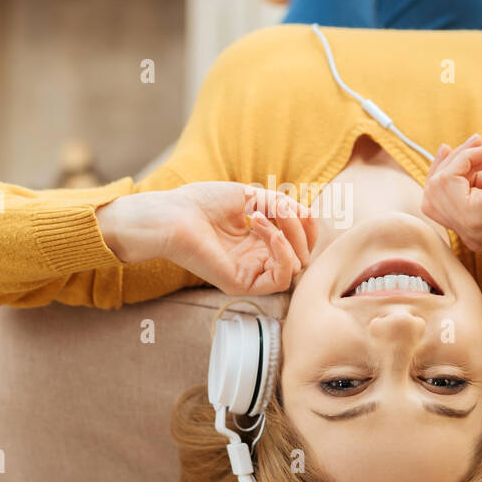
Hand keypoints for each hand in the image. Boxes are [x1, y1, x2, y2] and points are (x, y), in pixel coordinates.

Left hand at [160, 182, 317, 294]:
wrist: (173, 214)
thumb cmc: (202, 202)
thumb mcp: (252, 197)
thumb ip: (283, 207)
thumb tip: (309, 217)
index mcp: (258, 241)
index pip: (300, 242)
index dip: (307, 225)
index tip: (295, 205)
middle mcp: (257, 259)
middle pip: (303, 255)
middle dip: (301, 229)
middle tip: (282, 208)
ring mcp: (251, 273)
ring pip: (296, 267)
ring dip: (289, 237)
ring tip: (263, 216)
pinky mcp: (243, 284)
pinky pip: (281, 277)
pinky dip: (282, 251)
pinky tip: (263, 229)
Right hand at [421, 135, 481, 250]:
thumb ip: (469, 179)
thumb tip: (445, 157)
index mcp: (473, 233)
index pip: (435, 205)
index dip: (441, 174)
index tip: (459, 148)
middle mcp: (468, 237)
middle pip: (430, 195)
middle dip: (449, 164)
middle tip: (478, 143)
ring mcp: (468, 229)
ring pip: (437, 185)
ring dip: (461, 157)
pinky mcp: (473, 215)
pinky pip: (449, 178)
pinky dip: (466, 158)